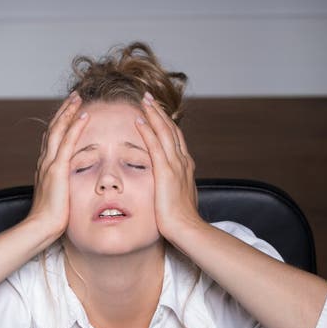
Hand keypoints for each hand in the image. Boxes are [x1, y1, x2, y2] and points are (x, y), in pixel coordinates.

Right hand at [28, 93, 88, 241]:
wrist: (40, 228)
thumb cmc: (49, 222)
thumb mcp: (57, 201)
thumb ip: (61, 191)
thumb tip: (69, 192)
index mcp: (45, 169)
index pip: (51, 140)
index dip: (60, 124)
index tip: (70, 113)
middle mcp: (44, 162)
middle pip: (53, 129)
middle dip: (64, 111)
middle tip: (74, 97)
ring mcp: (49, 164)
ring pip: (58, 130)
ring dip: (69, 112)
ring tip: (78, 98)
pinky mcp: (57, 169)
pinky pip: (67, 142)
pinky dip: (75, 126)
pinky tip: (84, 115)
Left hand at [135, 93, 201, 243]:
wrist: (187, 229)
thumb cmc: (181, 221)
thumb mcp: (179, 200)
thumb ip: (174, 189)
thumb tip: (170, 190)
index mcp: (186, 167)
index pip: (176, 139)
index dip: (166, 124)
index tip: (157, 113)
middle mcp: (183, 162)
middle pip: (171, 129)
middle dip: (160, 112)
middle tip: (149, 97)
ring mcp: (175, 166)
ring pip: (164, 132)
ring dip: (153, 114)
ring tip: (144, 100)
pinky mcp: (166, 172)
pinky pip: (155, 145)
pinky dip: (147, 130)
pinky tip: (139, 119)